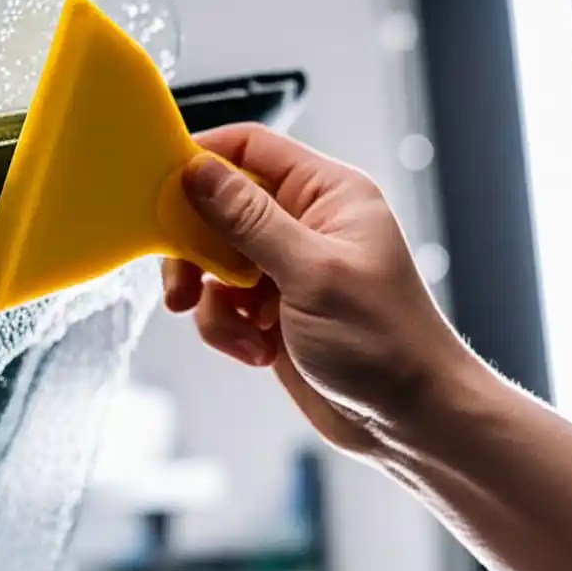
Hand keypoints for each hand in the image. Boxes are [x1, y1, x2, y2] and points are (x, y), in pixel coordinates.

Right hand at [163, 123, 473, 453]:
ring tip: (237, 333)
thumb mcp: (311, 273)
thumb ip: (248, 220)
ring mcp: (286, 268)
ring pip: (211, 261)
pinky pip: (220, 304)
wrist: (411, 421)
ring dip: (210, 301)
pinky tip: (256, 352)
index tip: (160, 188)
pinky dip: (225, 329)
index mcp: (327, 194)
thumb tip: (198, 171)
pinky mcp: (271, 311)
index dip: (202, 159)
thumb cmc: (385, 342)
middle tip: (178, 286)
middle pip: (219, 207)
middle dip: (193, 248)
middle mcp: (305, 223)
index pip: (250, 148)